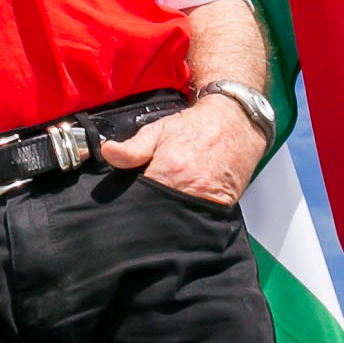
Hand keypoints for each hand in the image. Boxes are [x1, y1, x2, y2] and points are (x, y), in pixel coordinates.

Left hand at [97, 96, 265, 204]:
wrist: (235, 122)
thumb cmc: (197, 126)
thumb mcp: (158, 130)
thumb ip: (132, 148)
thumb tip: (108, 154)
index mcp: (169, 172)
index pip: (140, 200)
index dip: (130, 201)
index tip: (127, 200)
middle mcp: (190, 191)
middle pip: (158, 213)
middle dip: (149, 211)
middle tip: (147, 200)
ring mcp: (208, 202)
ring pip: (179, 220)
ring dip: (168, 216)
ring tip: (165, 201)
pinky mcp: (223, 208)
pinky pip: (199, 220)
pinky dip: (189, 216)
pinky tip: (184, 204)